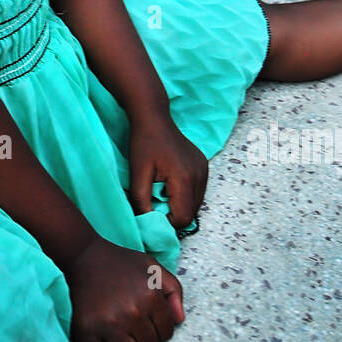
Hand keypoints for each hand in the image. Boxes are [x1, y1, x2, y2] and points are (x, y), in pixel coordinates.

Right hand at [63, 235, 184, 341]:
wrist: (84, 256)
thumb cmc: (121, 263)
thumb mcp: (153, 267)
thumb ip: (173, 290)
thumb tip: (180, 320)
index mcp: (151, 298)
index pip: (166, 333)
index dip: (159, 332)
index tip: (148, 328)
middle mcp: (132, 313)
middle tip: (134, 338)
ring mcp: (109, 324)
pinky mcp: (86, 331)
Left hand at [127, 114, 207, 231]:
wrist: (154, 118)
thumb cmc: (143, 143)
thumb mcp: (137, 174)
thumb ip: (142, 201)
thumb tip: (146, 224)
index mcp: (184, 178)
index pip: (183, 218)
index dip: (167, 223)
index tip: (152, 216)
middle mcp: (199, 176)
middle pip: (191, 213)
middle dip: (173, 215)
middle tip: (155, 205)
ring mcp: (204, 170)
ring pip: (196, 204)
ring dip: (179, 205)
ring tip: (161, 192)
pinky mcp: (203, 166)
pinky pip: (197, 191)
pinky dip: (184, 195)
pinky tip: (170, 184)